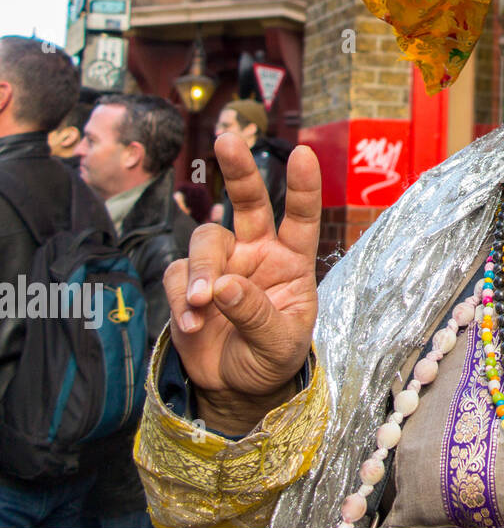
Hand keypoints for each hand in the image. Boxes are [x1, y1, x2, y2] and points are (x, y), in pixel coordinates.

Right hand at [163, 133, 320, 433]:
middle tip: (227, 140)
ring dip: (201, 270)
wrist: (237, 387)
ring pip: (205, 240)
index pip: (300, 216)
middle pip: (247, 200)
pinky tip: (193, 326)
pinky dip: (179, 299)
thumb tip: (225, 286)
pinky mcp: (186, 282)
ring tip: (202, 304)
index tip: (302, 154)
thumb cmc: (271, 357)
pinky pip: (176, 275)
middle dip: (238, 169)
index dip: (303, 186)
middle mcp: (257, 251)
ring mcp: (221, 264)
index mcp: (292, 259)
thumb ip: (257, 314)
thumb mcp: (279, 344)